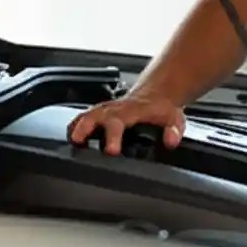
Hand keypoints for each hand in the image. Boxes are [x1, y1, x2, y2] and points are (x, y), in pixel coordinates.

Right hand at [67, 92, 185, 154]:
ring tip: (71, 142)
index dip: (112, 136)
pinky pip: (83, 117)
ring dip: (76, 127)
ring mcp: (106, 109)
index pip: (118, 122)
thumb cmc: (162, 111)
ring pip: (86, 115)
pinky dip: (75, 126)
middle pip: (95, 116)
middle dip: (85, 128)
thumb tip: (171, 141)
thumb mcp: (175, 119)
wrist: (156, 96)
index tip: (111, 150)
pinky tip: (72, 139)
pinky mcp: (100, 112)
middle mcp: (115, 109)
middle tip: (78, 142)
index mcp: (132, 111)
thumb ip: (174, 130)